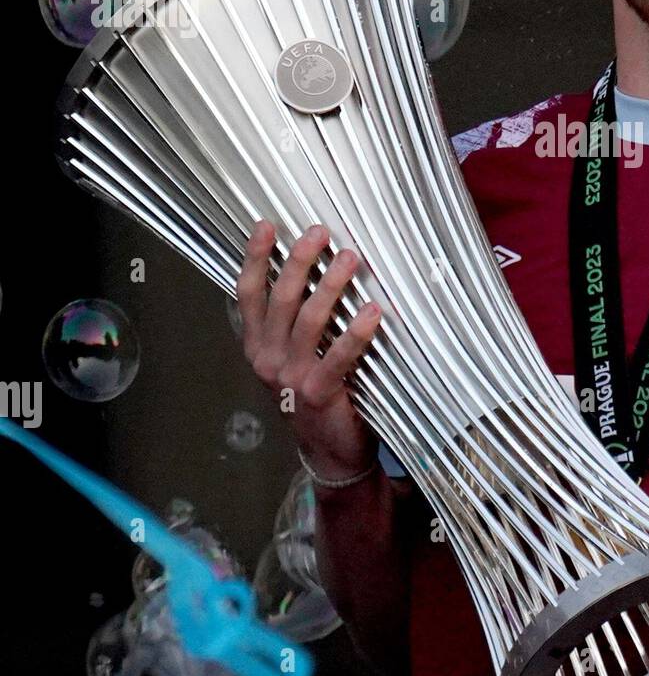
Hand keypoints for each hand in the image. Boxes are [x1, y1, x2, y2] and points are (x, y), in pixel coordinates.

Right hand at [236, 219, 382, 481]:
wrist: (330, 450)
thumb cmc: (318, 392)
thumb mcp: (296, 354)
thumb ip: (299, 319)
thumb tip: (323, 264)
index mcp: (257, 344)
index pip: (249, 294)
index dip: (256, 259)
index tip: (267, 225)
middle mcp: (267, 358)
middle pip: (280, 299)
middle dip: (299, 261)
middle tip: (320, 232)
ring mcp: (289, 377)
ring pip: (308, 321)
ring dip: (330, 286)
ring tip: (350, 257)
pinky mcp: (317, 394)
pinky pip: (338, 356)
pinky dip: (357, 332)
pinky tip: (373, 310)